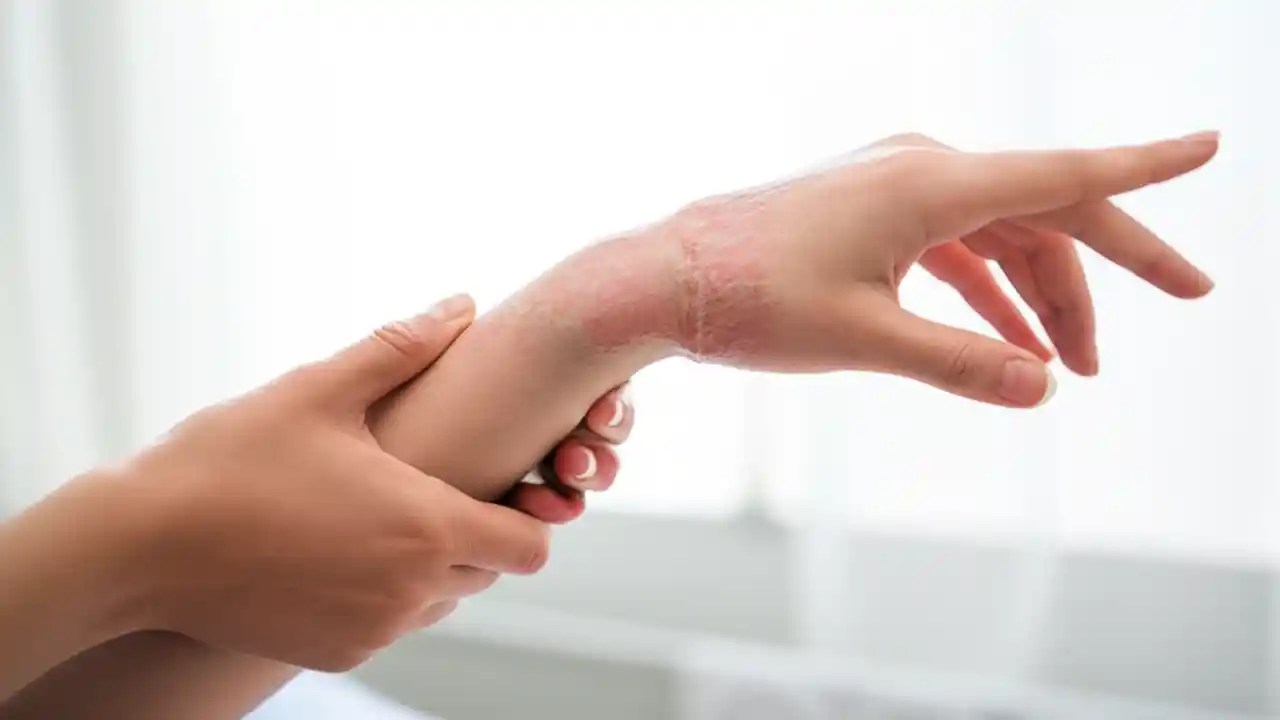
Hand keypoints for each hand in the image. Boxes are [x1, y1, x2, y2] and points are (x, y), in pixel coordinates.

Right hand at [104, 294, 616, 671]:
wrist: (139, 546)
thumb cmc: (231, 459)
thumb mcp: (318, 390)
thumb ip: (401, 347)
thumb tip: (461, 304)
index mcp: (425, 526)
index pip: (529, 547)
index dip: (525, 515)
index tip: (495, 483)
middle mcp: (410, 591)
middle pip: (487, 572)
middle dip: (472, 533)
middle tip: (421, 487)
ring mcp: (373, 630)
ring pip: (438, 602)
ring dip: (426, 566)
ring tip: (371, 515)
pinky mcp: (334, 654)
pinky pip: (388, 627)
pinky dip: (379, 596)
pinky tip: (333, 552)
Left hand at [661, 131, 1216, 405]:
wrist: (666, 279)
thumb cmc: (751, 302)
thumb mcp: (863, 340)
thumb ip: (959, 363)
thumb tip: (1042, 388)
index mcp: (929, 185)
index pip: (1065, 172)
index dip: (1146, 166)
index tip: (1212, 145)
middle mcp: (920, 169)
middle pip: (1046, 208)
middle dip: (1113, 261)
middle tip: (1188, 297)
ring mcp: (893, 185)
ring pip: (1000, 231)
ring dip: (1042, 291)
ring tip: (1075, 365)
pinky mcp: (870, 210)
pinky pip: (955, 242)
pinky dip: (988, 287)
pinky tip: (1014, 337)